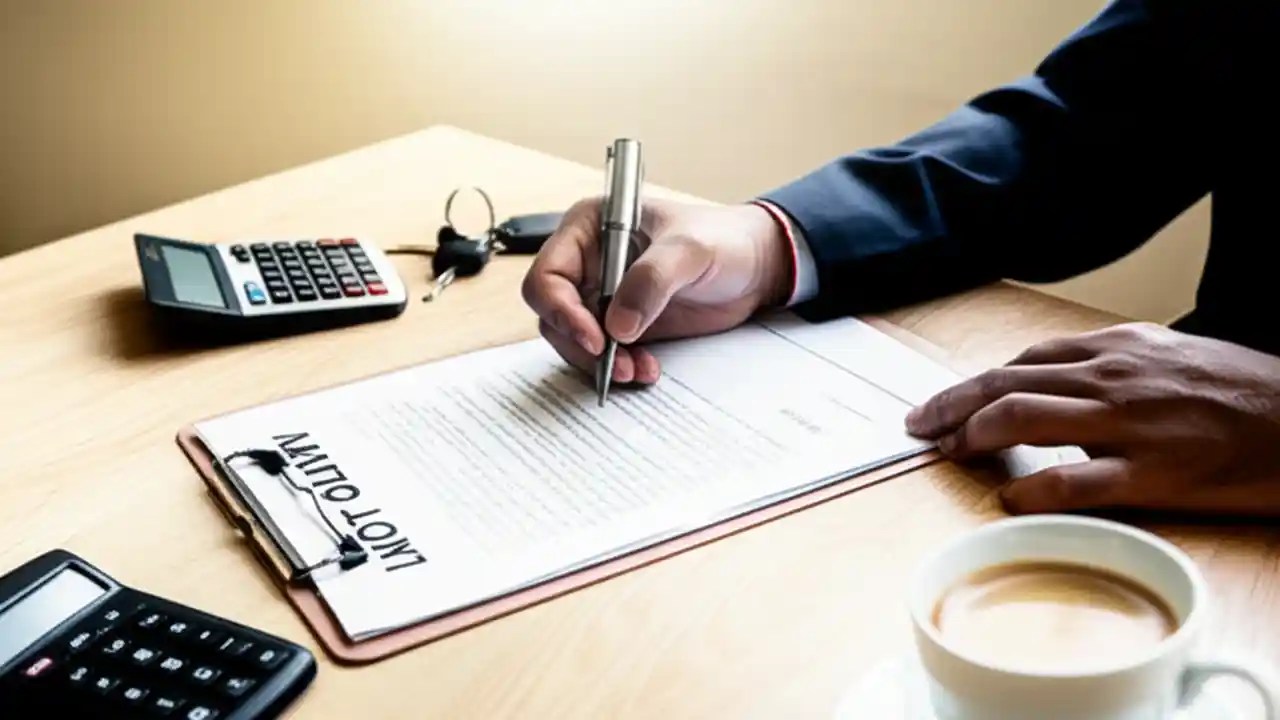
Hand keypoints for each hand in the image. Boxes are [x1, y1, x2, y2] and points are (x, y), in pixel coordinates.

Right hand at [521, 196, 792, 382]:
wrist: (754, 267)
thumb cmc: (722, 239)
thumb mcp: (690, 250)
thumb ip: (652, 280)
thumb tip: (617, 326)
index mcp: (589, 228)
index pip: (549, 274)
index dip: (561, 309)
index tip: (595, 338)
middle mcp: (588, 263)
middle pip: (554, 314)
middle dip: (581, 344)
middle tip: (616, 363)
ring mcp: (603, 296)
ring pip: (575, 340)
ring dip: (600, 362)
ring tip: (637, 370)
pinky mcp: (622, 324)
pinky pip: (604, 354)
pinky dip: (619, 367)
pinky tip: (646, 369)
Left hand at [905, 322, 1279, 516]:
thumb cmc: (1236, 388)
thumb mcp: (1165, 354)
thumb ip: (1105, 362)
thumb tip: (1049, 376)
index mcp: (1113, 348)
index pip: (1020, 361)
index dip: (972, 386)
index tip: (943, 406)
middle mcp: (1111, 378)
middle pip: (1005, 384)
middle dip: (950, 406)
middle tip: (919, 428)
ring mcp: (1128, 425)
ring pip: (1024, 418)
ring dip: (971, 436)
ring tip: (948, 454)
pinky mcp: (1151, 474)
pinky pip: (1072, 482)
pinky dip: (1028, 491)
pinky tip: (1006, 499)